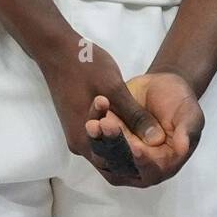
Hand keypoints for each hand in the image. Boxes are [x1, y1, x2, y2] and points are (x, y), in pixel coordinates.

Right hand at [42, 41, 165, 183]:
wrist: (56, 50)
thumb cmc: (85, 66)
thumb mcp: (115, 89)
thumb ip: (135, 116)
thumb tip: (157, 140)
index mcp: (85, 139)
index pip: (115, 166)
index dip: (138, 164)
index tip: (159, 155)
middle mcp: (79, 143)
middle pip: (110, 162)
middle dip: (133, 158)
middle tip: (158, 150)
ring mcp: (77, 134)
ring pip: (105, 150)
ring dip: (125, 147)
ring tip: (149, 140)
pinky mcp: (78, 125)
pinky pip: (99, 140)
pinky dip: (115, 138)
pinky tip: (133, 129)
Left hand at [85, 71, 204, 187]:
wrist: (161, 86)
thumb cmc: (181, 104)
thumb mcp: (190, 115)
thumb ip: (186, 131)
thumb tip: (183, 148)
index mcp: (165, 164)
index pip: (152, 170)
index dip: (143, 161)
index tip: (136, 147)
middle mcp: (139, 164)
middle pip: (123, 164)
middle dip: (115, 145)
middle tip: (108, 124)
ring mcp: (121, 152)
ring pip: (104, 152)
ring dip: (98, 138)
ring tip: (95, 121)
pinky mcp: (106, 138)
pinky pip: (95, 136)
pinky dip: (94, 123)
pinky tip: (97, 106)